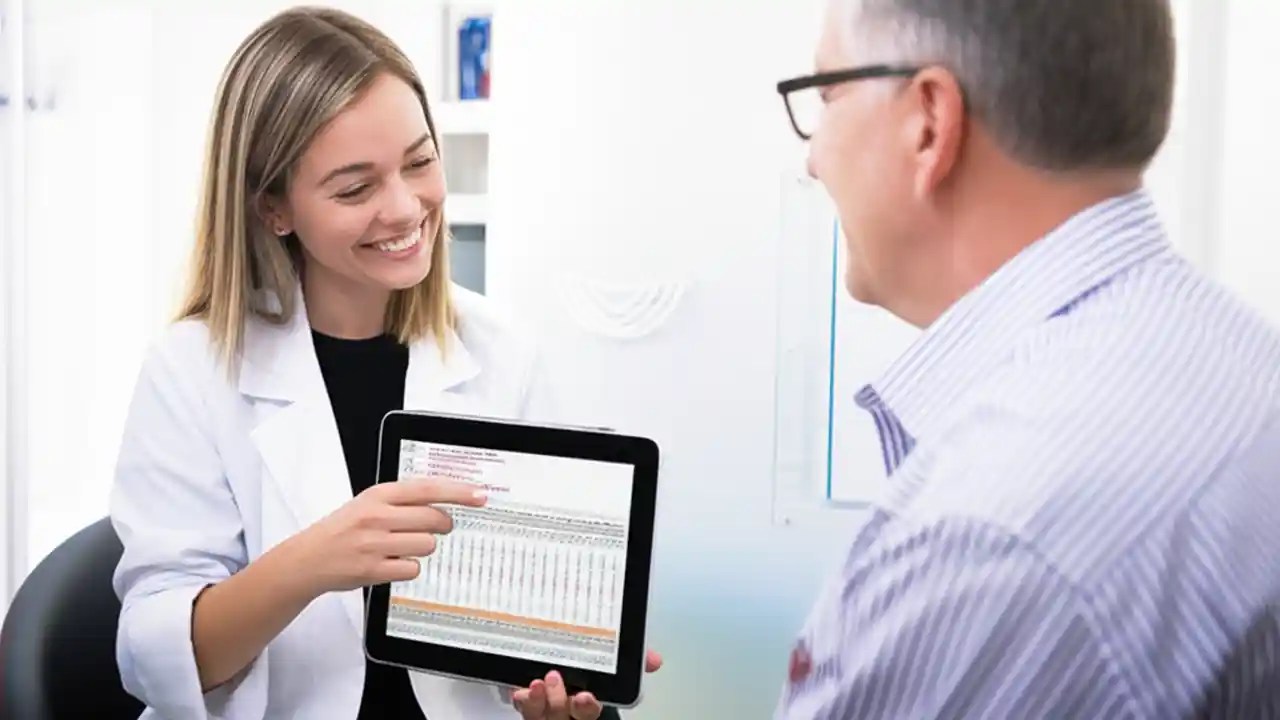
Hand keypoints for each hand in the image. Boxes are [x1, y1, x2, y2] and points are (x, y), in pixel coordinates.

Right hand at [292, 476, 487, 594]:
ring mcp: (375, 544)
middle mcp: (377, 516)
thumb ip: (403, 500)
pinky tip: (392, 563)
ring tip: (402, 546)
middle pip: (433, 519)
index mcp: (378, 495)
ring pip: (427, 544)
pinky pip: (413, 568)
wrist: (309, 558)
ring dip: (422, 547)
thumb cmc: (343, 529)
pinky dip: (409, 567)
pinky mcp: (373, 569)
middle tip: (439, 527)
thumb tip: (446, 500)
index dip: (458, 492)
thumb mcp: (369, 503)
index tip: (480, 496)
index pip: (428, 488)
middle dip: (443, 524)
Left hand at [511, 651, 662, 719]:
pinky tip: (519, 689)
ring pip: (538, 715)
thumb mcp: (611, 660)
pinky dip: (521, 698)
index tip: (585, 697)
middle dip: (559, 702)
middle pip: (561, 714)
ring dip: (536, 701)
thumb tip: (654, 660)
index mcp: (586, 702)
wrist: (555, 659)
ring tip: (536, 683)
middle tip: (556, 678)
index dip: (587, 707)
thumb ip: (633, 660)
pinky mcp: (524, 700)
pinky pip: (521, 706)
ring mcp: (542, 707)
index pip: (589, 711)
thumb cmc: (583, 664)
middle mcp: (564, 708)